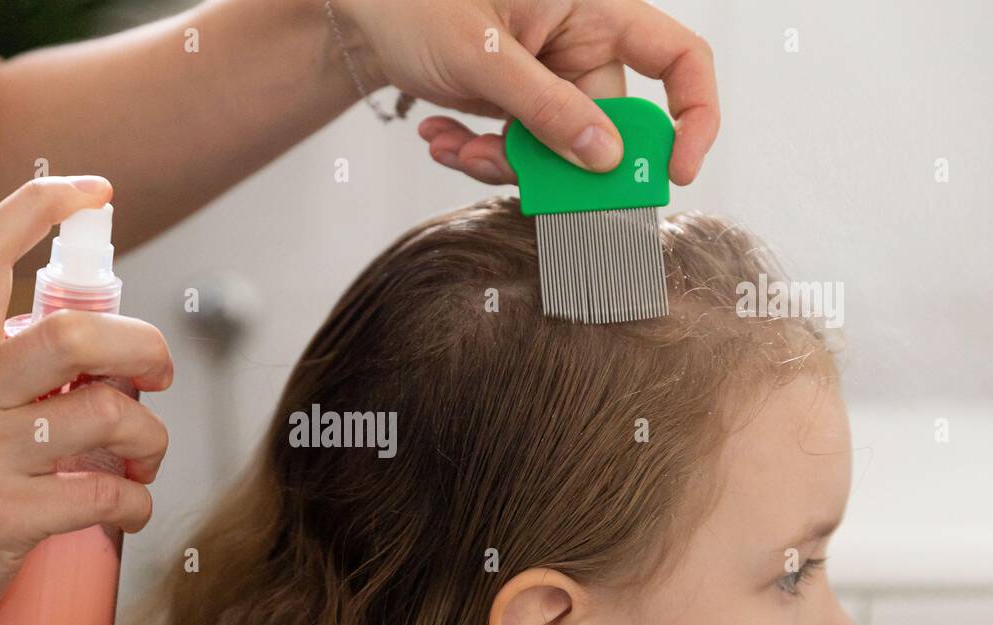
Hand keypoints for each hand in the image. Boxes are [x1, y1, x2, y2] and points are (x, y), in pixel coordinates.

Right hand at [0, 175, 172, 624]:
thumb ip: (7, 363)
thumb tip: (106, 344)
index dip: (40, 204)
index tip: (94, 192)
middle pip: (77, 337)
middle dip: (145, 348)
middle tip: (160, 372)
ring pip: (107, 417)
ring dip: (152, 439)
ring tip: (144, 458)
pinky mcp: (1, 518)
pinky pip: (105, 496)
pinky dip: (139, 503)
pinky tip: (131, 510)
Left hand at [335, 0, 718, 185]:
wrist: (367, 7)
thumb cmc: (419, 3)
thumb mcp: (482, 57)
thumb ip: (545, 109)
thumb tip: (606, 161)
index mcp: (595, 11)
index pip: (678, 58)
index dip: (694, 115)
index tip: (677, 170)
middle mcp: (581, 46)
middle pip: (605, 129)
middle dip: (553, 164)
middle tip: (497, 166)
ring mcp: (549, 80)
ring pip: (556, 154)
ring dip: (504, 164)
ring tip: (450, 146)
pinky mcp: (516, 106)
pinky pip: (520, 152)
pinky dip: (481, 156)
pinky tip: (440, 139)